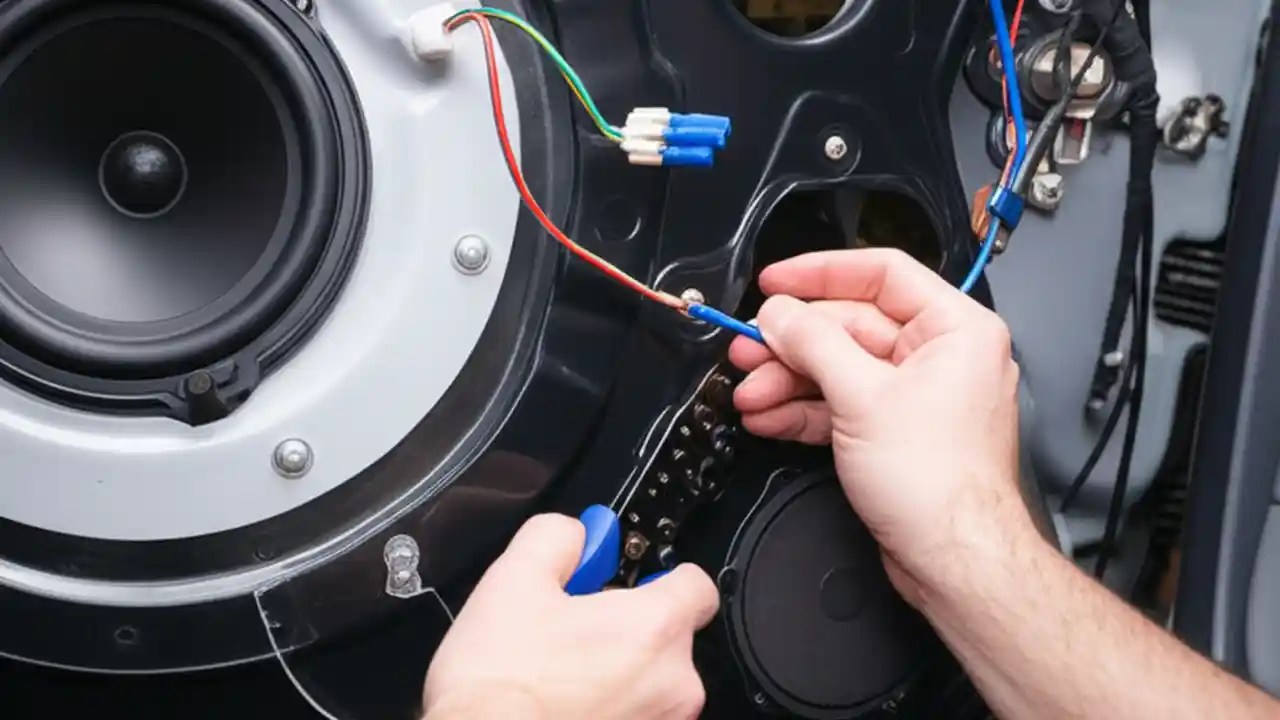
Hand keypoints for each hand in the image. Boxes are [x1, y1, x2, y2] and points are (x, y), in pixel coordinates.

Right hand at [422, 514, 718, 719]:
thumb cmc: (499, 686)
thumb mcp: (513, 579)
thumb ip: (556, 536)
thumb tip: (574, 534)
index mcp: (654, 627)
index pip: (696, 584)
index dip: (658, 575)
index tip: (624, 582)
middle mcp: (674, 682)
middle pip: (668, 635)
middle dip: (626, 627)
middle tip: (573, 630)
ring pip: (652, 681)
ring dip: (619, 672)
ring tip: (561, 672)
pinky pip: (637, 714)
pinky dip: (611, 708)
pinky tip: (565, 703)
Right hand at [729, 249, 1036, 601]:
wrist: (953, 561)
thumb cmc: (939, 486)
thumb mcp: (861, 397)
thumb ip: (813, 344)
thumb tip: (780, 314)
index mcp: (955, 330)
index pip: (882, 274)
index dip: (820, 273)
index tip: (775, 282)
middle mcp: (942, 357)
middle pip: (851, 327)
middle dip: (792, 343)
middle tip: (748, 347)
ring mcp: (918, 397)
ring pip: (840, 369)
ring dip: (788, 380)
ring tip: (749, 392)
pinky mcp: (896, 433)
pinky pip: (843, 405)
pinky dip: (804, 411)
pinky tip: (768, 417)